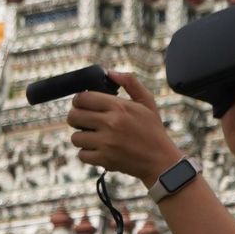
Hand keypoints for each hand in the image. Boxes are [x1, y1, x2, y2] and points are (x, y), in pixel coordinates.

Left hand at [65, 71, 183, 186]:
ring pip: (75, 137)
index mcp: (119, 106)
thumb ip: (130, 82)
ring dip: (81, 137)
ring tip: (93, 137)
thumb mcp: (147, 102)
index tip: (82, 105)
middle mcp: (111, 123)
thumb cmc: (152, 130)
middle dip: (75, 118)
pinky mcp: (105, 159)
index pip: (82, 98)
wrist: (161, 160)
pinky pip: (81, 154)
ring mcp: (107, 142)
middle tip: (83, 121)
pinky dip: (87, 154)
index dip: (78, 101)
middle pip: (73, 116)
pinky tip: (98, 150)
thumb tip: (110, 73)